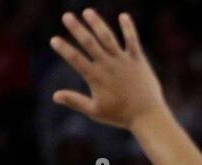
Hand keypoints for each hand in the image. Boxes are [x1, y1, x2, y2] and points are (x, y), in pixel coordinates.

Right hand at [51, 10, 164, 129]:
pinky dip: (128, 28)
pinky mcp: (138, 60)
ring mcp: (123, 61)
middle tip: (66, 16)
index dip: (64, 49)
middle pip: (90, 43)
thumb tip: (54, 96)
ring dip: (97, 24)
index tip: (54, 40)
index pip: (76, 59)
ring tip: (87, 11)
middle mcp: (108, 66)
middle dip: (77, 29)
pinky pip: (132, 41)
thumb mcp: (95, 111)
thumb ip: (75, 101)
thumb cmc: (120, 115)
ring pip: (108, 38)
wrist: (147, 116)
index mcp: (96, 77)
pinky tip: (123, 15)